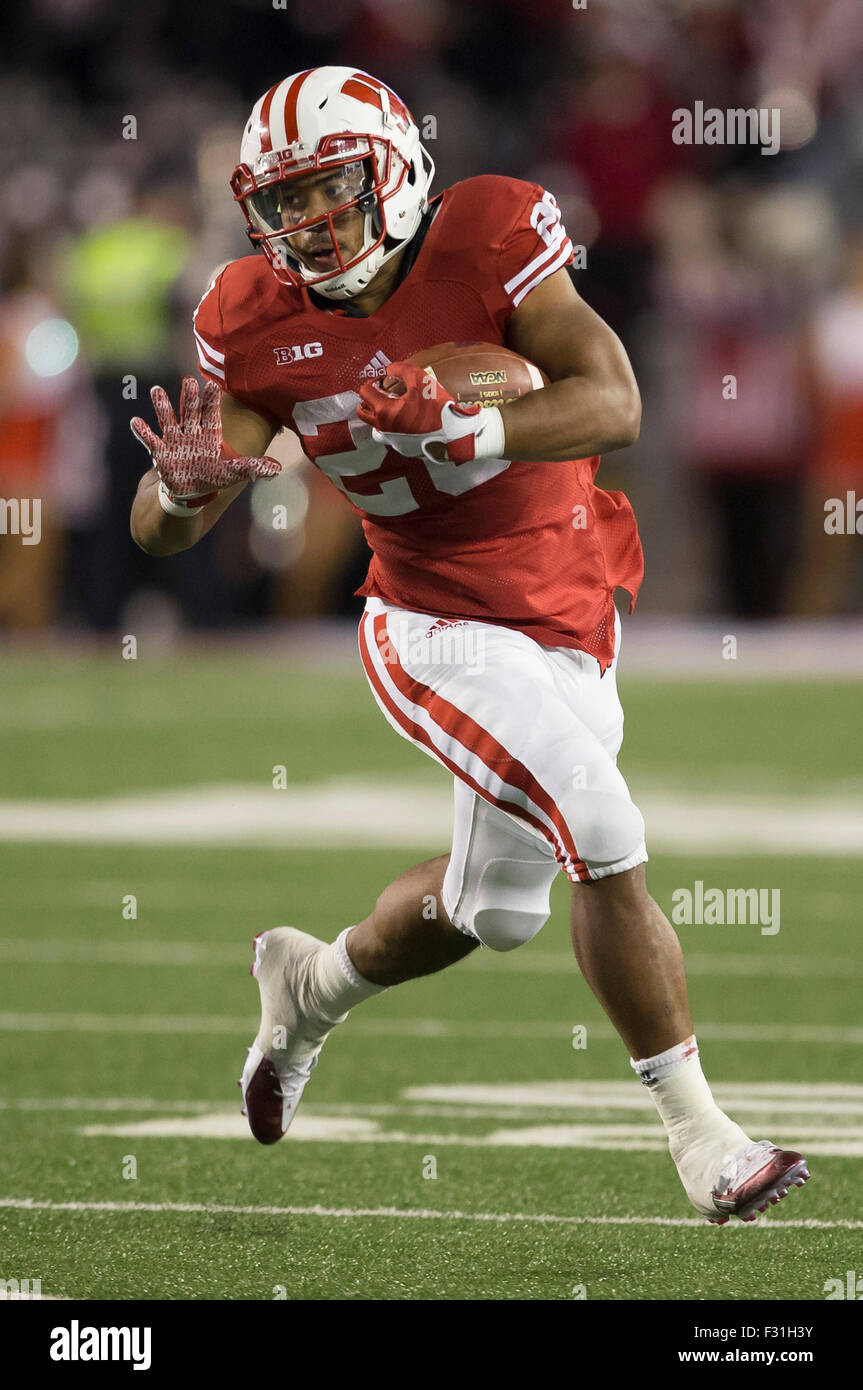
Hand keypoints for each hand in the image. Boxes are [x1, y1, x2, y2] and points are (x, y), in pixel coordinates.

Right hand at [130, 377, 280, 501]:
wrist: (190, 492)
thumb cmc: (211, 477)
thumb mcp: (234, 473)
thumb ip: (253, 467)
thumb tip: (278, 468)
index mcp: (209, 435)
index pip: (211, 415)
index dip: (211, 401)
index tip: (213, 384)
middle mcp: (191, 434)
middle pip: (190, 412)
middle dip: (189, 398)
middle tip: (189, 380)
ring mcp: (175, 441)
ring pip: (168, 420)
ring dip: (163, 407)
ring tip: (157, 390)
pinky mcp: (161, 453)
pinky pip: (151, 440)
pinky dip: (144, 432)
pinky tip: (136, 421)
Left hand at [357, 361, 504, 463]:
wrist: (453, 435)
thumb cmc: (437, 408)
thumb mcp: (421, 380)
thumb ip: (401, 369)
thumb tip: (390, 369)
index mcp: (384, 410)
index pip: (365, 392)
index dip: (372, 381)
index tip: (384, 379)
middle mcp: (383, 428)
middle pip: (363, 412)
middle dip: (370, 400)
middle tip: (384, 393)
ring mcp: (392, 440)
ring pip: (376, 426)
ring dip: (380, 416)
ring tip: (395, 409)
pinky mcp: (403, 448)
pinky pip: (392, 436)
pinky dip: (395, 427)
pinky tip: (410, 421)